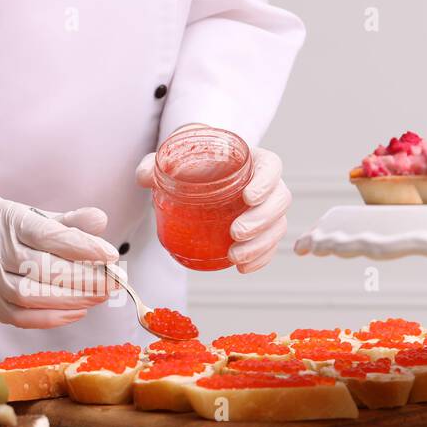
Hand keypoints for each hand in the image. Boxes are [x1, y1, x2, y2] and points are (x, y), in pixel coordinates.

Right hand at [0, 191, 118, 327]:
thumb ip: (72, 221)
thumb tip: (101, 221)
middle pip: (41, 268)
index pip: (47, 235)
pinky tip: (78, 311)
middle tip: (114, 282)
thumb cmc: (14, 228)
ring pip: (30, 295)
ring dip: (71, 299)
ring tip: (101, 296)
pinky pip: (22, 318)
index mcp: (11, 221)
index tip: (111, 255)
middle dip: (83, 278)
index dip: (81, 246)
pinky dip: (52, 319)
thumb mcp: (41, 216)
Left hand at [135, 135, 290, 273]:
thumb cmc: (192, 164)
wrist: (196, 177)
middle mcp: (264, 184)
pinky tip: (242, 267)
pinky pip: (269, 246)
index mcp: (250, 160)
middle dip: (262, 220)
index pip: (271, 166)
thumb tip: (145, 176)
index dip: (266, 182)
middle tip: (235, 233)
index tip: (247, 197)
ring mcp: (264, 209)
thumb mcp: (174, 158)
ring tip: (234, 256)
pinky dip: (260, 259)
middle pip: (280, 200)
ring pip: (277, 226)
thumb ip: (156, 164)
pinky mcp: (259, 230)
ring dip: (260, 245)